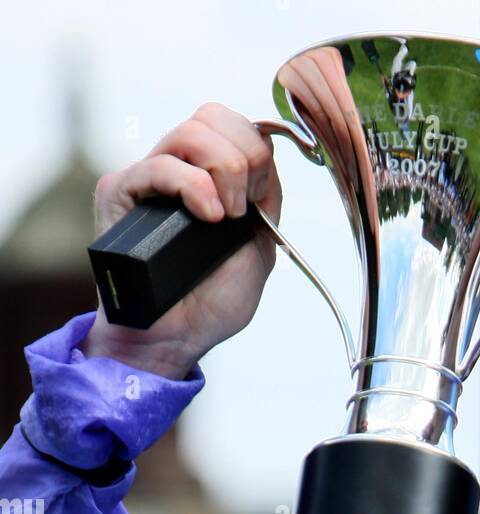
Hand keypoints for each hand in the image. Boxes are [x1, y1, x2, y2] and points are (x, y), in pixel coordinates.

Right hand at [82, 103, 282, 378]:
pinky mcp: (120, 191)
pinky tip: (207, 215)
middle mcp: (179, 170)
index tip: (258, 200)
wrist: (174, 338)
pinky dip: (191, 185)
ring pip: (189, 132)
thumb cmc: (210, 302)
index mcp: (211, 177)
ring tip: (221, 217)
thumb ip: (267, 201)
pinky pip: (158, 166)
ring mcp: (149, 178)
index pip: (237, 126)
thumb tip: (265, 156)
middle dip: (243, 157)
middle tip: (240, 209)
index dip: (257, 153)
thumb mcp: (259, 248)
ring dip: (222, 170)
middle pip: (213, 117)